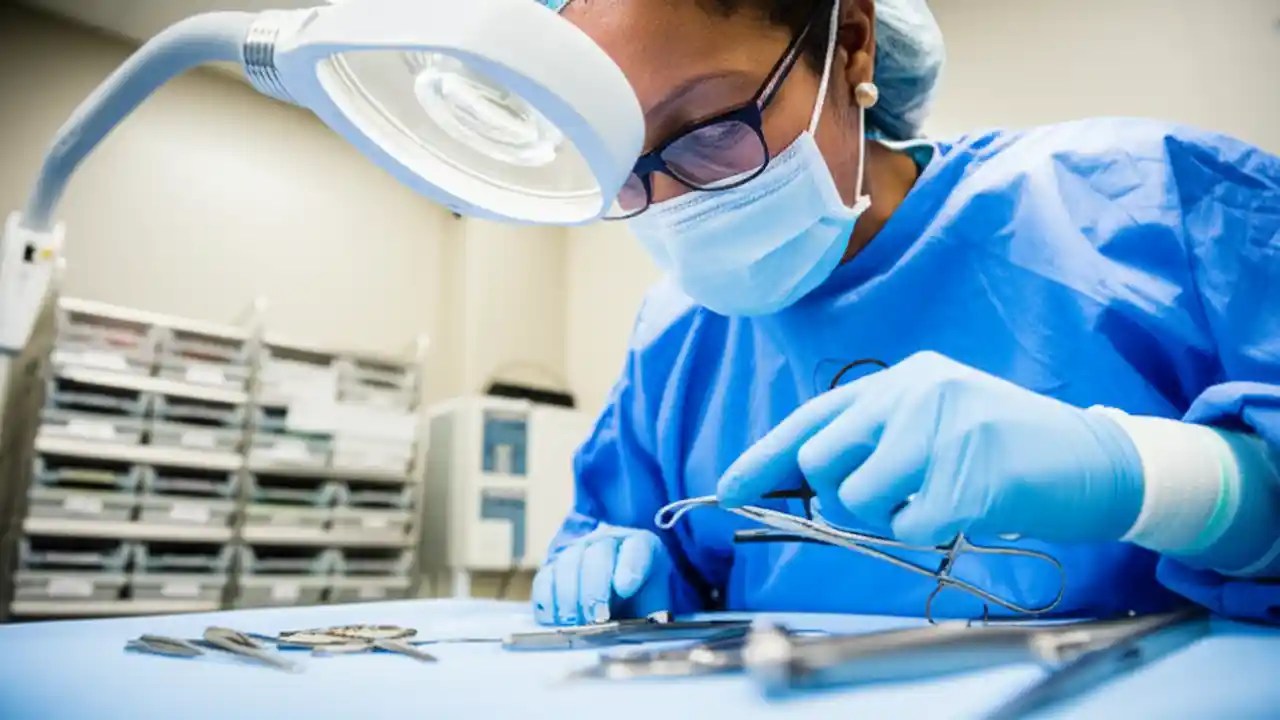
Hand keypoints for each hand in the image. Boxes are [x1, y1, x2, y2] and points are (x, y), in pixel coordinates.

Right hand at [531, 524, 671, 625]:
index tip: (625, 588)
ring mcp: (577, 552)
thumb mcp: (654, 607)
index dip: (630, 567)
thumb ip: (650, 615)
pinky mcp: (552, 569)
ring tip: (575, 624)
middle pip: (597, 554)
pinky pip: (544, 582)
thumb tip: (637, 632)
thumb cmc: (639, 602)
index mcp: (642, 546)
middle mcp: (607, 541)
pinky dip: (547, 603)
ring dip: (569, 597)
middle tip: (597, 617)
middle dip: (595, 588)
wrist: (618, 598)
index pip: (638, 548)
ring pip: (567, 566)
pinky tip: (556, 622)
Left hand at [717, 351, 1144, 545]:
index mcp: (905, 378)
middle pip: (823, 460)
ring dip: (889, 518)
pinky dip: (928, 533)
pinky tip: (965, 509)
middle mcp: (917, 393)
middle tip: (890, 500)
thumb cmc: (1005, 450)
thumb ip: (877, 443)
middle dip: (840, 495)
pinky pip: (909, 528)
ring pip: (858, 498)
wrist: (1097, 460)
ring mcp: (944, 429)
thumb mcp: (936, 425)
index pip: (814, 418)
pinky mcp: (971, 475)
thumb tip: (806, 488)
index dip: (766, 456)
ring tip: (938, 498)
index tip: (728, 487)